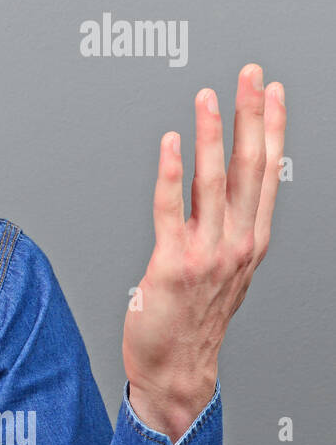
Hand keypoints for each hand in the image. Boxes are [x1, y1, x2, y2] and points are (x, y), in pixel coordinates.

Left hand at [122, 63, 286, 441]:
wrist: (177, 369)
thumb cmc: (193, 321)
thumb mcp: (225, 270)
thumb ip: (227, 230)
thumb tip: (225, 193)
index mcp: (251, 241)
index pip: (267, 173)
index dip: (272, 128)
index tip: (273, 91)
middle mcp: (236, 244)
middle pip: (248, 168)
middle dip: (250, 117)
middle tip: (249, 75)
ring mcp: (207, 254)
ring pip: (213, 182)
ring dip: (211, 135)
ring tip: (207, 97)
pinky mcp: (172, 264)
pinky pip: (171, 209)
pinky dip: (171, 173)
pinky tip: (172, 143)